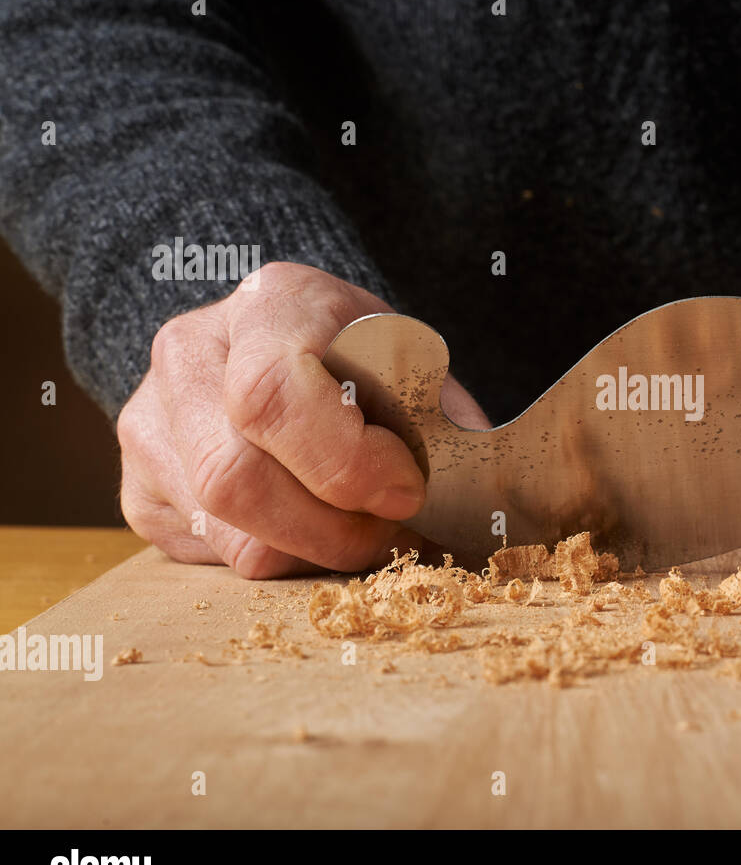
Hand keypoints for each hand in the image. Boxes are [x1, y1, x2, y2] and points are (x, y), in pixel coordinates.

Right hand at [117, 262, 489, 577]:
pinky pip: (213, 557)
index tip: (407, 489)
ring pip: (227, 532)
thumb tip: (476, 502)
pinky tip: (312, 528)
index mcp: (269, 306)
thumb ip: (444, 423)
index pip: (271, 395)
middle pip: (236, 479)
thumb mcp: (417, 365)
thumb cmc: (367, 360)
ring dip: (313, 553)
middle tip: (392, 532)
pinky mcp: (140, 488)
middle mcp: (190, 354)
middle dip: (334, 531)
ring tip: (361, 532)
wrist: (291, 346)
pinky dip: (280, 558)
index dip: (345, 463)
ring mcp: (151, 422)